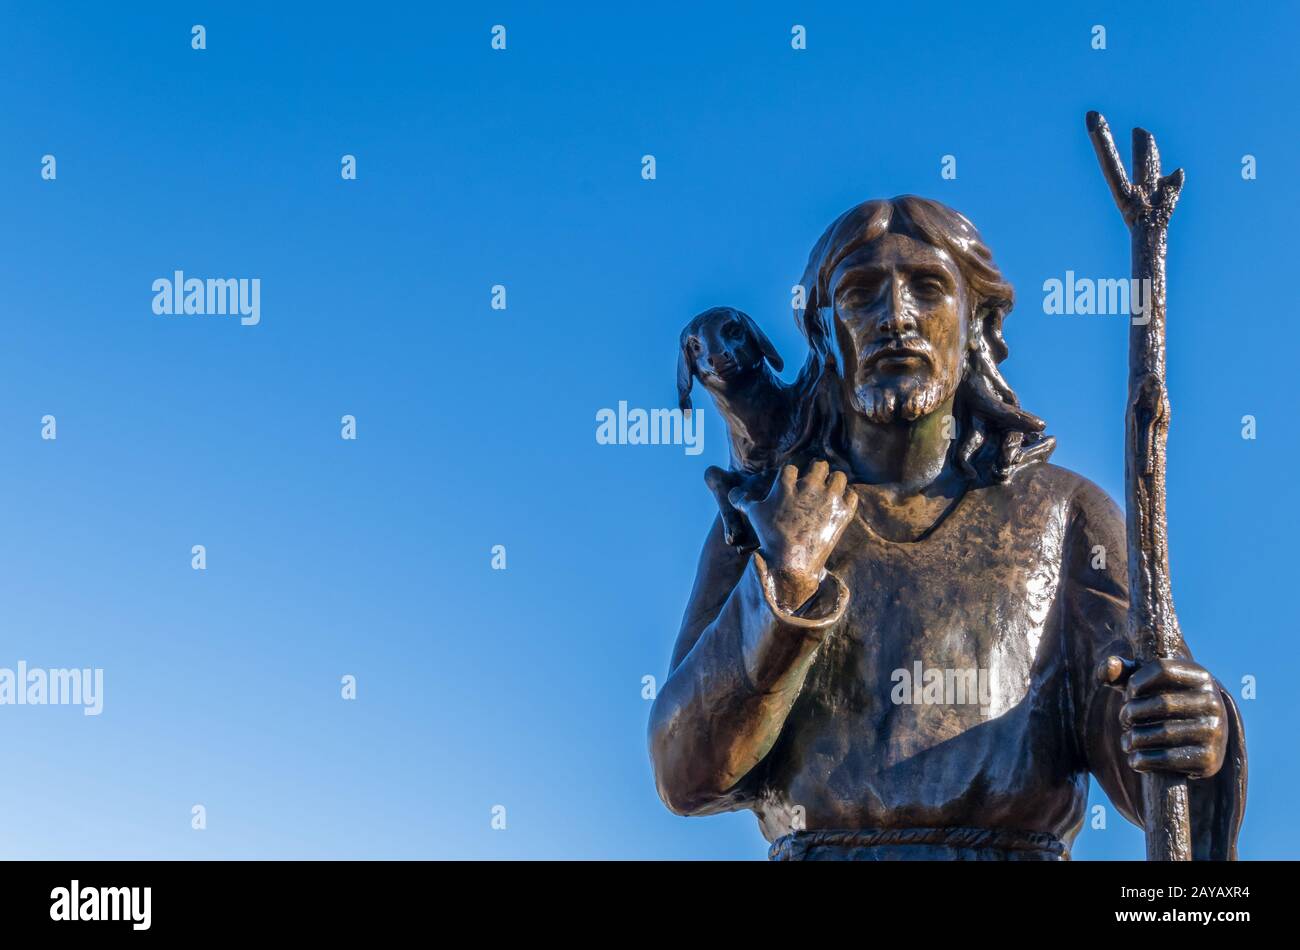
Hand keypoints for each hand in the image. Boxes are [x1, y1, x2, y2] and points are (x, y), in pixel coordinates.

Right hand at [729, 460, 857, 609]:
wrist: (791, 562)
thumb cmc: (770, 536)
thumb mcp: (754, 515)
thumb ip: (742, 500)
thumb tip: (732, 493)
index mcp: (787, 484)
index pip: (792, 467)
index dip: (793, 474)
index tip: (793, 482)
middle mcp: (809, 486)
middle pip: (819, 465)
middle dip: (817, 472)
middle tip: (815, 482)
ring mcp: (828, 499)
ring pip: (839, 476)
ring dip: (834, 481)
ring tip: (829, 490)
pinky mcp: (842, 513)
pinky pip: (852, 495)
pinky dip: (847, 499)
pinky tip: (838, 506)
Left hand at [1098, 656, 1227, 779]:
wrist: (1199, 738)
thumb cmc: (1165, 702)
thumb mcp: (1148, 684)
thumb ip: (1124, 672)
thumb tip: (1108, 666)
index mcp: (1201, 676)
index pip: (1162, 669)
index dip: (1136, 682)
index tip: (1129, 694)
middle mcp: (1214, 703)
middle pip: (1161, 703)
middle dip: (1132, 712)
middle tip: (1123, 719)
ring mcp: (1216, 732)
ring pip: (1163, 733)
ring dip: (1134, 738)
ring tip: (1127, 740)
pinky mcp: (1210, 760)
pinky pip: (1169, 759)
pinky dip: (1144, 759)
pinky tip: (1134, 758)